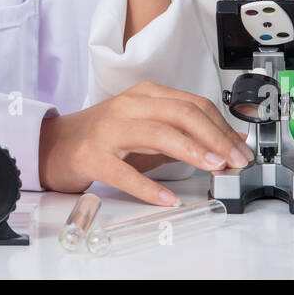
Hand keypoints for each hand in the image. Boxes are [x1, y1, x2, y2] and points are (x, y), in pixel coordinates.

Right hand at [38, 81, 256, 205]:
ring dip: (191, 151)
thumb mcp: (146, 129)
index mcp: (144, 95)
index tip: (240, 148)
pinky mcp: (92, 155)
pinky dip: (148, 187)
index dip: (221, 126)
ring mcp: (109, 129)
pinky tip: (167, 198)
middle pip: (181, 114)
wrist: (53, 145)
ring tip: (213, 167)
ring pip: (157, 133)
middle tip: (234, 159)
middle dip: (214, 137)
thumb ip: (182, 134)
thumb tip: (227, 143)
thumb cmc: (103, 138)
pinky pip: (124, 172)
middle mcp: (128, 106)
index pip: (192, 104)